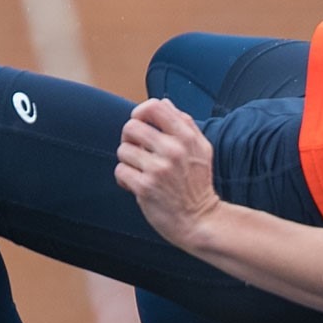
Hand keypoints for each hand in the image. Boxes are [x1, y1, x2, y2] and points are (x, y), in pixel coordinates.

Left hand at [115, 98, 220, 247]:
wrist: (201, 221)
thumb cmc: (198, 185)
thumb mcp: (202, 149)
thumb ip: (184, 123)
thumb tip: (163, 102)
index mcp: (186, 137)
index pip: (154, 107)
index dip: (140, 113)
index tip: (141, 125)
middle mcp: (173, 150)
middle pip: (131, 127)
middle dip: (129, 139)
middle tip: (137, 151)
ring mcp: (159, 169)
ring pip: (123, 150)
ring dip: (128, 161)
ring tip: (140, 171)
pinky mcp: (145, 187)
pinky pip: (121, 171)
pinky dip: (125, 178)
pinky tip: (136, 185)